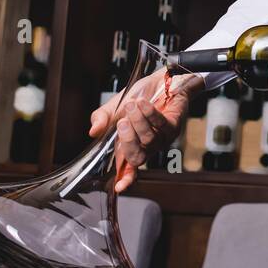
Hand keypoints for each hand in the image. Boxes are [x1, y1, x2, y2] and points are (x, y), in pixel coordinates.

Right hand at [88, 68, 202, 192]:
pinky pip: (162, 125)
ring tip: (132, 105)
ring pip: (150, 140)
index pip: (128, 169)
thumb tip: (93, 132)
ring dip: (139, 121)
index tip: (118, 187)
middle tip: (122, 123)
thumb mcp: (114, 107)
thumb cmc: (139, 98)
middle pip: (138, 157)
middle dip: (128, 141)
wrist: (162, 81)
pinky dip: (150, 114)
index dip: (124, 179)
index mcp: (130, 146)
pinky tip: (143, 103)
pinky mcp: (174, 126)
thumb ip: (102, 119)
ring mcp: (162, 138)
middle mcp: (147, 146)